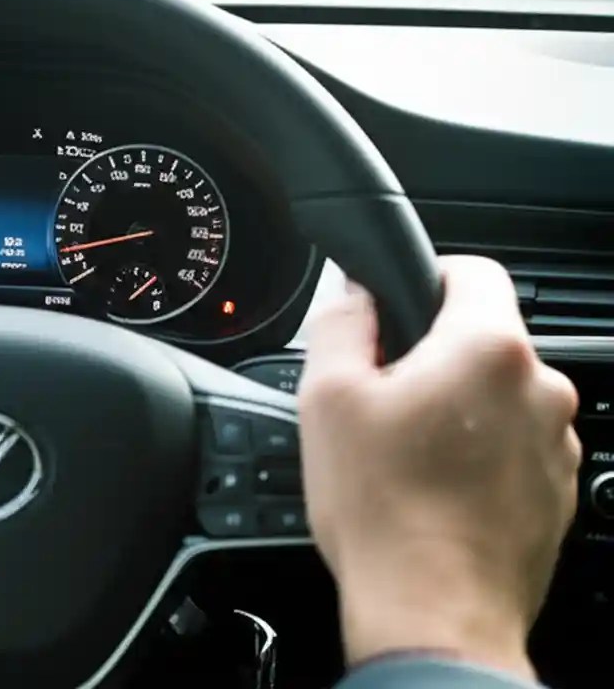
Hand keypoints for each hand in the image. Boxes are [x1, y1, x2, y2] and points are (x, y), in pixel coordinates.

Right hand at [298, 256, 579, 680]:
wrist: (433, 613)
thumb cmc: (384, 513)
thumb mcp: (327, 398)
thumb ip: (341, 324)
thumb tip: (355, 294)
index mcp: (488, 349)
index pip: (472, 270)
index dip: (425, 278)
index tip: (396, 309)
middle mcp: (540, 389)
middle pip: (483, 341)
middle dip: (432, 360)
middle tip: (381, 405)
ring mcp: (556, 444)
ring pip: (498, 399)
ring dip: (457, 413)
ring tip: (406, 460)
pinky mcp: (556, 492)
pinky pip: (512, 450)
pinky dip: (477, 459)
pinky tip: (433, 492)